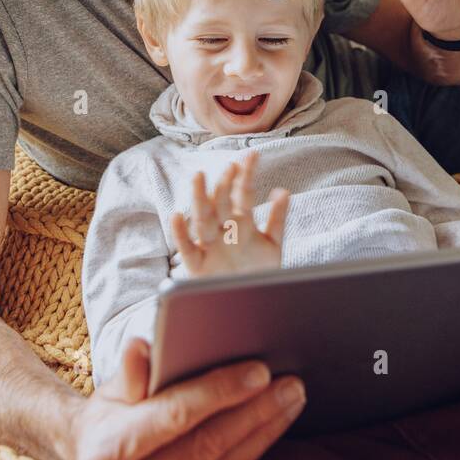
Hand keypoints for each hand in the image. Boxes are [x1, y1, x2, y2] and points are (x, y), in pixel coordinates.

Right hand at [73, 338, 305, 459]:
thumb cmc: (111, 419)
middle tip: (291, 384)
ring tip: (291, 402)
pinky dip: (252, 459)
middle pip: (207, 446)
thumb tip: (142, 345)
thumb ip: (130, 371)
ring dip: (264, 434)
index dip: (219, 391)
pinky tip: (271, 432)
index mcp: (105, 454)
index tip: (260, 370)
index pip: (174, 415)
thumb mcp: (112, 391)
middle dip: (255, 411)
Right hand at [170, 151, 288, 276]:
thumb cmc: (259, 272)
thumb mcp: (273, 244)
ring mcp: (210, 246)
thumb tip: (283, 190)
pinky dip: (180, 234)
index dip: (246, 176)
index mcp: (241, 223)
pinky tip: (177, 216)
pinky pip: (187, 248)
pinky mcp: (198, 265)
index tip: (252, 156)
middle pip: (221, 204)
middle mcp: (224, 231)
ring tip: (199, 177)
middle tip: (231, 166)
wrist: (250, 304)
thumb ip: (278, 218)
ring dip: (200, 199)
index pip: (243, 195)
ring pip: (203, 219)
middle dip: (225, 185)